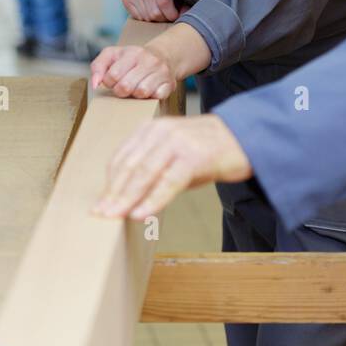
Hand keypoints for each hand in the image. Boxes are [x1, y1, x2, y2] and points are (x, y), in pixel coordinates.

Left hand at [90, 45, 175, 99]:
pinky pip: (157, 97)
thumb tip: (95, 84)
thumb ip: (98, 67)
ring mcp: (161, 72)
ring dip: (135, 95)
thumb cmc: (132, 58)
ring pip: (141, 93)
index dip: (110, 82)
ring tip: (135, 88)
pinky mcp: (170, 84)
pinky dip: (151, 97)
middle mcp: (149, 60)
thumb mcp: (112, 55)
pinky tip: (149, 90)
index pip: (113, 75)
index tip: (113, 80)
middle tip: (123, 87)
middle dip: (121, 91)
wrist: (163, 55)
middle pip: (126, 86)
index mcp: (132, 53)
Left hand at [95, 114, 251, 218]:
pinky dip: (152, 200)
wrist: (245, 138)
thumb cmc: (207, 150)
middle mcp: (161, 131)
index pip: (122, 157)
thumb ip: (151, 168)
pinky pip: (168, 182)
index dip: (109, 182)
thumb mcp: (173, 154)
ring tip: (114, 215)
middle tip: (100, 213)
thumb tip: (127, 197)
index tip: (99, 202)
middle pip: (130, 166)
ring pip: (145, 173)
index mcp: (151, 129)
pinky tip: (141, 214)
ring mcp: (178, 142)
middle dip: (113, 193)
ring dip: (127, 198)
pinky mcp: (194, 157)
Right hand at [122, 0, 184, 21]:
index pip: (164, 2)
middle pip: (155, 13)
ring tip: (156, 12)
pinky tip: (146, 10)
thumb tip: (185, 13)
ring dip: (153, 19)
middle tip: (165, 14)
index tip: (175, 15)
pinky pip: (137, 17)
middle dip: (163, 18)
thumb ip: (181, 4)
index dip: (171, 14)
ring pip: (146, 17)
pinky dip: (143, 17)